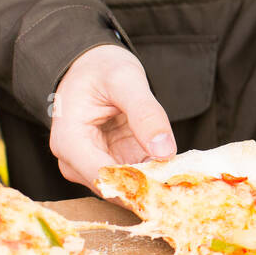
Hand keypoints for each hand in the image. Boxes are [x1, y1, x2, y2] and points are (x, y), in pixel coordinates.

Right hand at [49, 44, 175, 189]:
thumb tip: (164, 151)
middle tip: (185, 182)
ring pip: (126, 189)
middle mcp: (75, 162)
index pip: (103, 177)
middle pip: (115, 188)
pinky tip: (175, 169)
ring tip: (183, 175)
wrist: (91, 65)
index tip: (171, 183)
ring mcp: (92, 166)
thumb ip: (145, 113)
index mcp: (70, 142)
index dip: (137, 185)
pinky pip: (134, 179)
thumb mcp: (125, 80)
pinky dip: (154, 175)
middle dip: (149, 187)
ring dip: (154, 184)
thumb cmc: (101, 67)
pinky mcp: (110, 165)